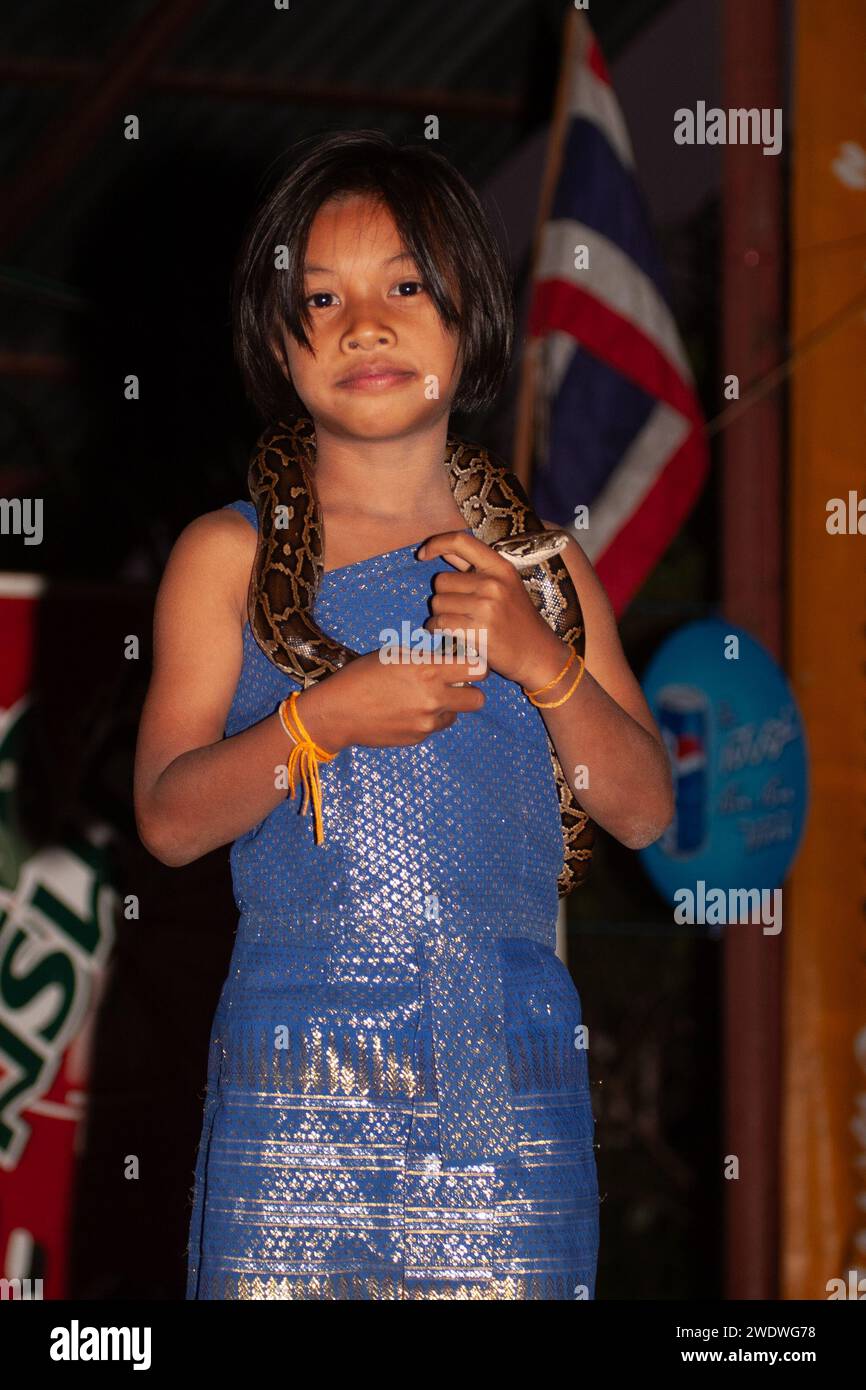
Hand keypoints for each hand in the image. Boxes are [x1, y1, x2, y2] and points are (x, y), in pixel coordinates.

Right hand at [297, 648, 489, 750]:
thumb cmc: (361, 676)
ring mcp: (427, 723)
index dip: (477, 665)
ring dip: (447, 707)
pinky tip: (405, 711)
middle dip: (470, 691)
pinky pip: (435, 727)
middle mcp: (434, 699)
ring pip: (456, 715)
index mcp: (429, 671)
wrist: (338, 713)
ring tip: (421, 698)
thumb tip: (448, 660)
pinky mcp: (418, 738)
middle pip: (478, 699)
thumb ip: (426, 659)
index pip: (478, 669)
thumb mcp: (394, 655)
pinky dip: (427, 720)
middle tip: (454, 685)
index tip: (468, 663)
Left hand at [417, 530, 568, 688]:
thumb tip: (443, 548)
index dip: (436, 544)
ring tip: (455, 622)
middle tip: (457, 609)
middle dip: (442, 596)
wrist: (537, 653)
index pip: (460, 541)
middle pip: (441, 580)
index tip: (422, 555)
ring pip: (437, 603)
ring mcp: (486, 607)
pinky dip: (436, 629)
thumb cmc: (517, 619)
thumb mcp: (505, 585)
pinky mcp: (478, 630)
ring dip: (439, 614)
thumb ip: (475, 567)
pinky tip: (446, 633)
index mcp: (500, 567)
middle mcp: (493, 583)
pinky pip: (440, 623)